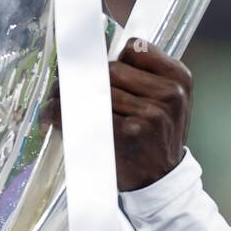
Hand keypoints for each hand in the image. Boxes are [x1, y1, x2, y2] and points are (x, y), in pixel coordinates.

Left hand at [40, 38, 192, 190]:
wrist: (161, 182)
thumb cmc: (156, 139)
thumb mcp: (167, 103)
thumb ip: (144, 76)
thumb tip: (95, 53)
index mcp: (179, 79)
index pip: (136, 48)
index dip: (115, 59)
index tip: (101, 71)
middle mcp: (169, 94)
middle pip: (113, 68)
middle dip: (88, 77)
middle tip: (66, 87)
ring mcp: (149, 113)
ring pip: (96, 88)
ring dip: (69, 95)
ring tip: (57, 103)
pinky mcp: (127, 133)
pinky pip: (84, 111)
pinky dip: (60, 113)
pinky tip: (51, 116)